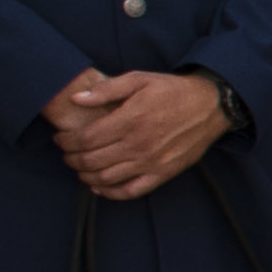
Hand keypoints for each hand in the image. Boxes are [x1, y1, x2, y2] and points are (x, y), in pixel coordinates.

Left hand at [50, 69, 228, 200]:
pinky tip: (99, 186)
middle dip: (70, 158)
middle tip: (66, 152)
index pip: (85, 138)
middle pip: (91, 160)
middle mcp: (138, 144)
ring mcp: (150, 162)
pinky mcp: (162, 174)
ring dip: (84, 175)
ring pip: (105, 178)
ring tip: (79, 167)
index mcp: (130, 120)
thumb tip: (77, 99)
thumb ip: (106, 89)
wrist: (210, 106)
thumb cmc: (172, 90)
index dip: (66, 141)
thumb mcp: (140, 79)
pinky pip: (130, 191)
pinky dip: (109, 193)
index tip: (60, 138)